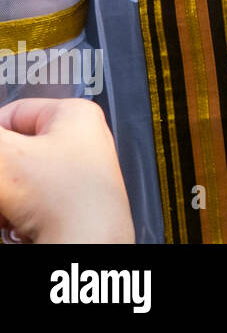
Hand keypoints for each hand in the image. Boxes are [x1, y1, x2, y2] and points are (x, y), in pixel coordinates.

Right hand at [0, 97, 133, 243]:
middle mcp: (80, 144)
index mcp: (75, 116)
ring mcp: (74, 177)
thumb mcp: (6, 157)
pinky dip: (10, 213)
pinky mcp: (66, 207)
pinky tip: (13, 222)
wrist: (85, 246)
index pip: (13, 112)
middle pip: (12, 151)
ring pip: (14, 180)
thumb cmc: (65, 199)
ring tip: (5, 209)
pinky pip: (24, 203)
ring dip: (1, 196)